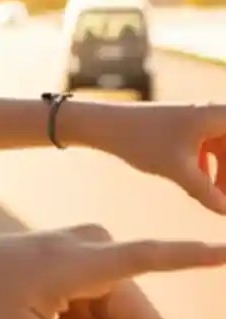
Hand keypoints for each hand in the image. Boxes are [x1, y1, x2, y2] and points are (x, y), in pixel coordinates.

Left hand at [69, 101, 225, 213]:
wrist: (104, 124)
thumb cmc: (143, 141)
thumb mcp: (178, 169)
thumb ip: (207, 192)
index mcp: (220, 116)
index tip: (223, 193)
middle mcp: (214, 114)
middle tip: (224, 203)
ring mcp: (200, 121)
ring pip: (223, 152)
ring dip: (223, 175)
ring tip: (217, 202)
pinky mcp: (185, 129)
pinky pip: (208, 151)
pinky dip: (207, 169)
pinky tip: (199, 188)